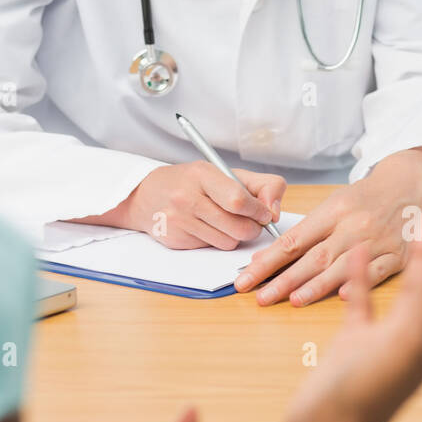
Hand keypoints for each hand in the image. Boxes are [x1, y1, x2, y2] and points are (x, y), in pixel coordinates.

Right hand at [124, 162, 287, 250]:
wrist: (147, 195)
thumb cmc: (193, 183)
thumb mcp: (223, 173)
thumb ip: (259, 186)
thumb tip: (274, 213)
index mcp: (203, 175)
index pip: (239, 200)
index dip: (259, 211)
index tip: (265, 213)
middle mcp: (187, 198)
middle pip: (238, 228)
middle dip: (252, 229)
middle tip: (249, 222)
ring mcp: (179, 221)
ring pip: (228, 243)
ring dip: (233, 236)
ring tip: (223, 222)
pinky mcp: (175, 240)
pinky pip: (211, 248)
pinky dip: (215, 241)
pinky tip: (204, 227)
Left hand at [235, 145, 421, 304]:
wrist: (411, 186)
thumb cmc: (366, 198)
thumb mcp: (335, 203)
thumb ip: (308, 231)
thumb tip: (271, 256)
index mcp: (333, 210)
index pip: (293, 240)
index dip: (268, 261)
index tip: (246, 277)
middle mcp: (353, 226)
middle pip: (313, 257)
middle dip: (283, 280)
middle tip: (259, 296)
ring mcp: (377, 241)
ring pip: (341, 267)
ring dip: (314, 286)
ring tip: (291, 301)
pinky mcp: (399, 255)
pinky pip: (378, 272)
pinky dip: (359, 283)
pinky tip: (340, 297)